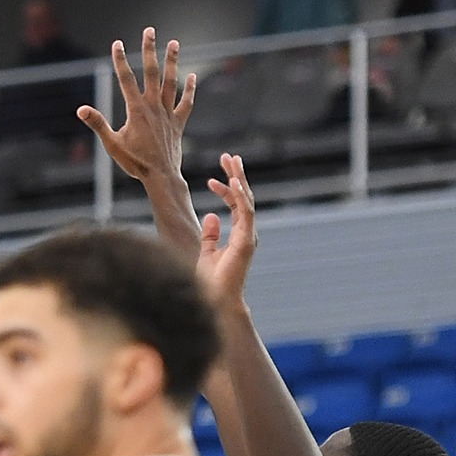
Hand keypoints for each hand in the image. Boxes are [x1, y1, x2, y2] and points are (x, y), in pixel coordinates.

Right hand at [77, 27, 195, 182]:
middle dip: (149, 50)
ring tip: (174, 44)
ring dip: (172, 62)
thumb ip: (98, 124)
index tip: (117, 43)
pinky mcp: (178, 123)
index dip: (120, 60)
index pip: (126, 79)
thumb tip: (81, 109)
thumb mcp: (112, 144)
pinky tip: (191, 76)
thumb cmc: (134, 162)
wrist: (160, 176)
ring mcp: (168, 113)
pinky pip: (185, 103)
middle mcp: (154, 107)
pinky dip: (189, 90)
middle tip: (149, 31)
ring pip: (171, 82)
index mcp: (136, 110)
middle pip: (151, 72)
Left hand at [195, 153, 256, 311]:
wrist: (215, 299)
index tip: (212, 178)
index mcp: (239, 234)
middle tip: (228, 156)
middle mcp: (247, 232)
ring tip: (230, 161)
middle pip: (243, 198)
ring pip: (246, 201)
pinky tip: (233, 181)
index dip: (226, 189)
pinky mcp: (246, 241)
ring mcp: (248, 236)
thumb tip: (211, 214)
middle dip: (236, 176)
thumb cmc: (211, 280)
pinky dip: (240, 196)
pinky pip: (245, 213)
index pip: (236, 205)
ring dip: (238, 180)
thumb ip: (211, 234)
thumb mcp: (207, 251)